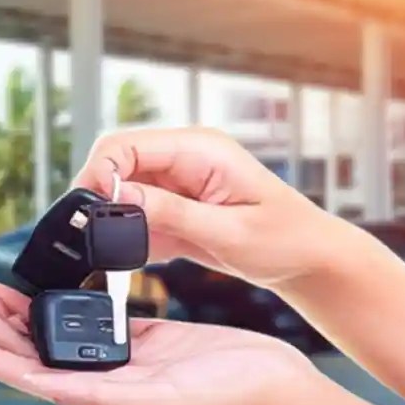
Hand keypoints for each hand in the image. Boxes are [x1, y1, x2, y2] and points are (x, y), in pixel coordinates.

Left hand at [0, 283, 325, 404]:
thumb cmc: (228, 404)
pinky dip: (74, 300)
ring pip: (65, 330)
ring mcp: (130, 358)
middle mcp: (110, 379)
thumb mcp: (158, 399)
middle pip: (40, 349)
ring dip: (29, 310)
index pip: (35, 376)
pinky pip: (102, 316)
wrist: (281, 393)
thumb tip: (49, 390)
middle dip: (1, 323)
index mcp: (106, 396)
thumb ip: (104, 393)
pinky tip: (58, 284)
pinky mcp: (152, 338)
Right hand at [73, 127, 358, 287]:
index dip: (99, 174)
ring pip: (122, 190)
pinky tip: (157, 254)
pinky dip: (137, 235)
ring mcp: (179, 180)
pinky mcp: (177, 204)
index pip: (125, 145)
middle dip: (102, 198)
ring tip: (138, 250)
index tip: (93, 212)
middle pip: (117, 163)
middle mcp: (185, 157)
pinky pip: (138, 212)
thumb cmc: (285, 240)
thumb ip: (170, 213)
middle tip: (101, 235)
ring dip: (121, 220)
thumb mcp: (227, 232)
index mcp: (200, 149)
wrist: (310, 259)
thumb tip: (117, 196)